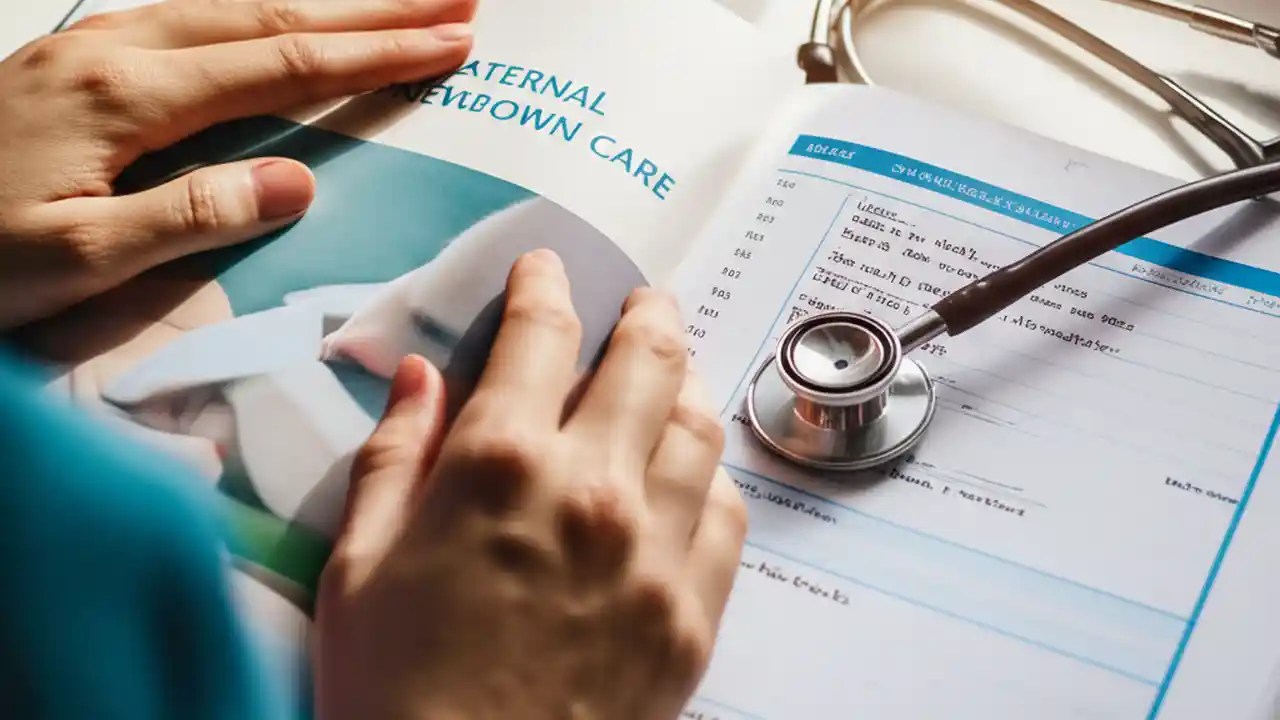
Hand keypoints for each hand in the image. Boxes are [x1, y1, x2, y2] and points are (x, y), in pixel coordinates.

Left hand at [0, 0, 475, 328]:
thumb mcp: (77, 259)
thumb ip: (191, 217)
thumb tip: (300, 182)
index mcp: (128, 95)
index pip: (285, 64)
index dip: (376, 51)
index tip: (453, 40)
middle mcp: (117, 48)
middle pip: (273, 9)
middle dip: (374, 3)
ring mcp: (92, 44)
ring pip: (234, 1)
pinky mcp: (74, 58)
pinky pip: (191, 11)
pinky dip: (260, 7)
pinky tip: (278, 12)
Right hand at [314, 250, 746, 719]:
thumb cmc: (392, 687)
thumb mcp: (357, 564)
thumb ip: (395, 455)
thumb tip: (422, 375)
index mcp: (500, 463)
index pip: (540, 334)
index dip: (545, 284)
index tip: (546, 267)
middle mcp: (594, 489)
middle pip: (649, 360)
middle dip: (646, 313)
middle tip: (642, 301)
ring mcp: (656, 551)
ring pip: (700, 427)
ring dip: (686, 384)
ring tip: (672, 375)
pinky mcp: (693, 612)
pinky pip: (726, 513)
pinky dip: (710, 475)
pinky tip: (690, 474)